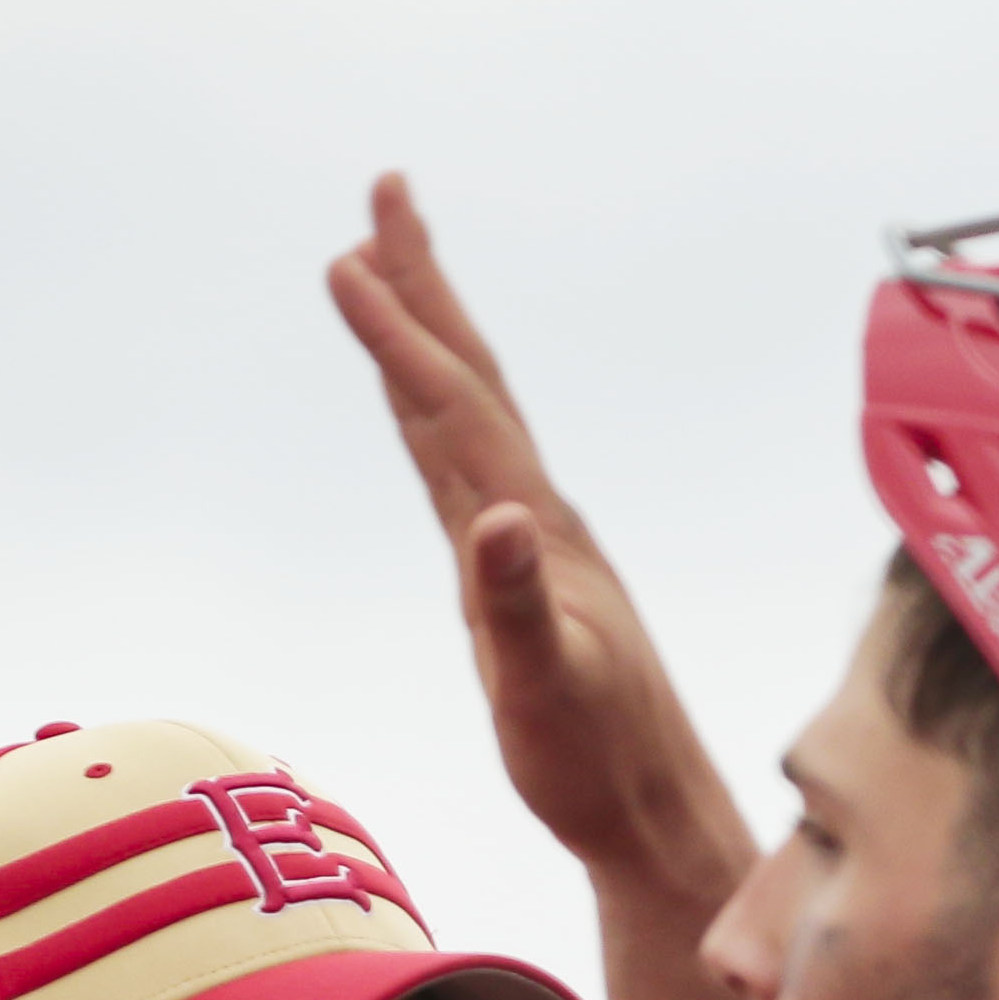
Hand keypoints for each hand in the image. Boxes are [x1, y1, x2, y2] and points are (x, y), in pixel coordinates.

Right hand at [327, 178, 753, 904]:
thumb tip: (499, 518)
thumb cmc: (598, 764)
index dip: (400, 336)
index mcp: (535, 532)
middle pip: (469, 377)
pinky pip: (465, 464)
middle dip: (424, 283)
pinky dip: (434, 412)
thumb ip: (521, 606)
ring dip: (427, 334)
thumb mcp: (550, 691)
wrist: (650, 810)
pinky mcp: (523, 574)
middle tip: (386, 189)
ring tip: (387, 267)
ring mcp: (529, 542)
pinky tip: (424, 407)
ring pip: (466, 412)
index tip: (348, 263)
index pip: (455, 411)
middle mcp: (534, 518)